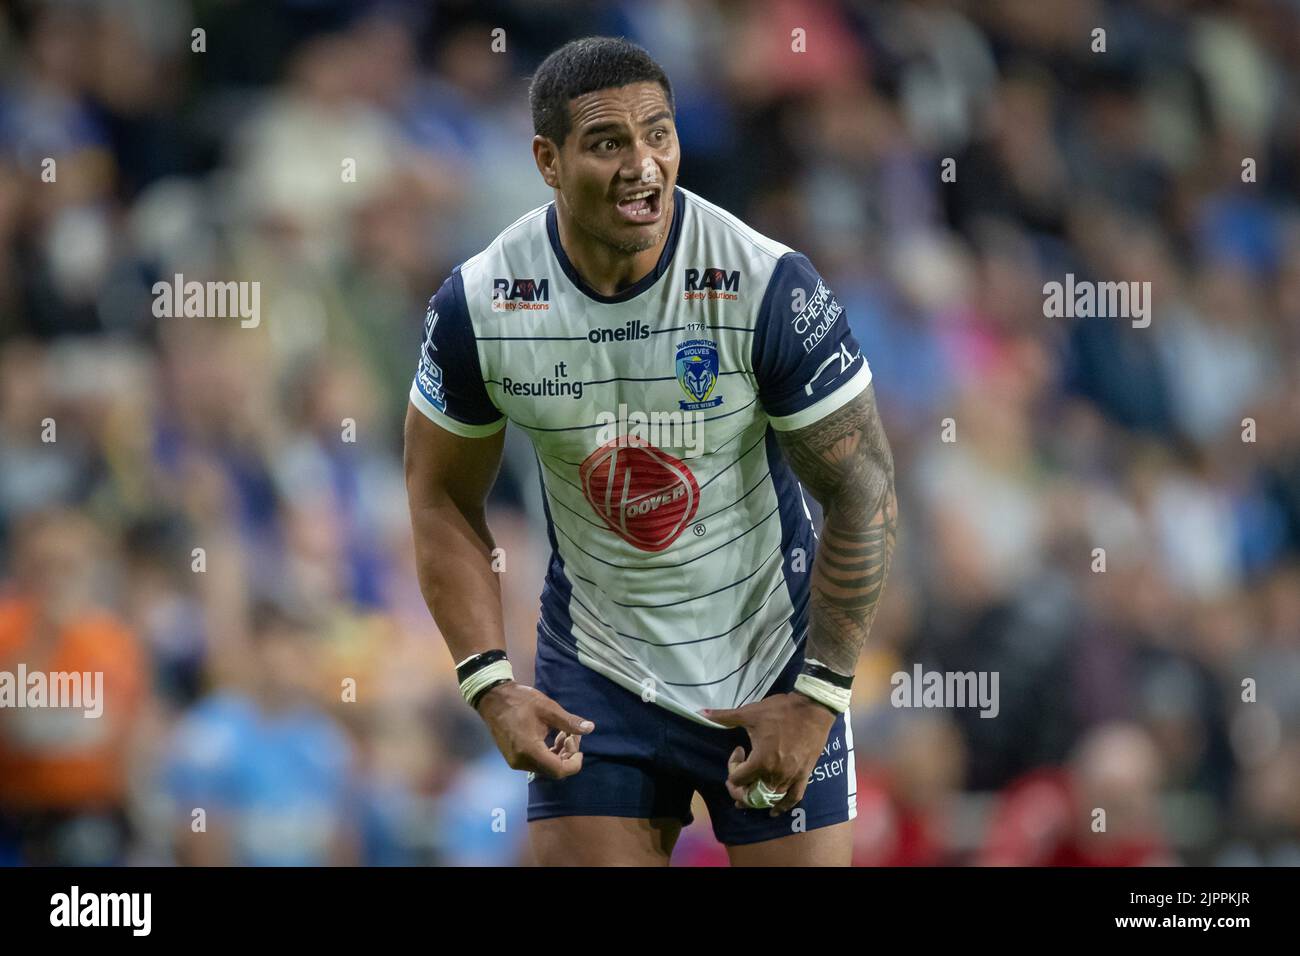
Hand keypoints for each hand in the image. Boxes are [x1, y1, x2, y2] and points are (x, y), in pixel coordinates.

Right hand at [475, 681, 593, 778]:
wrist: (493, 698)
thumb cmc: (520, 701)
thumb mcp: (548, 708)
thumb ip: (569, 722)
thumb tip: (590, 728)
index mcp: (530, 751)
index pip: (558, 770)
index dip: (574, 763)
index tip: (579, 746)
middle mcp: (521, 762)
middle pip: (553, 770)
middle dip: (567, 755)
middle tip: (572, 735)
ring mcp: (515, 761)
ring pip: (545, 767)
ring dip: (559, 754)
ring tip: (564, 733)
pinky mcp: (513, 757)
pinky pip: (536, 762)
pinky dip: (548, 753)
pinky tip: (553, 737)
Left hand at [703, 692, 836, 815]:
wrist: (813, 709)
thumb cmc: (780, 711)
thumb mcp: (750, 712)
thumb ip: (724, 717)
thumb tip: (700, 712)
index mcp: (760, 761)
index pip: (737, 779)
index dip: (732, 767)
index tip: (738, 750)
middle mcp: (775, 774)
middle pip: (752, 794)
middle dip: (741, 789)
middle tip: (737, 780)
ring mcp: (790, 777)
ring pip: (770, 798)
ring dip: (757, 797)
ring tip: (750, 793)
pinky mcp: (804, 776)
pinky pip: (793, 798)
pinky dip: (783, 806)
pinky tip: (774, 810)